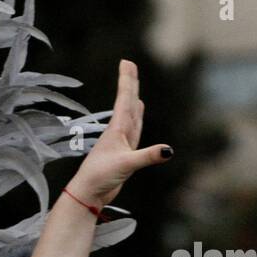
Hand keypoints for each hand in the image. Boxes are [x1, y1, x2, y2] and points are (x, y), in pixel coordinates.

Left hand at [67, 60, 171, 208]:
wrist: (88, 195)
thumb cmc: (100, 177)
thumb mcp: (126, 165)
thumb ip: (147, 156)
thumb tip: (168, 151)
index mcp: (117, 130)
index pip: (124, 100)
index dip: (127, 81)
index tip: (126, 62)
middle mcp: (118, 133)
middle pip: (127, 103)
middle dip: (129, 84)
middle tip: (129, 65)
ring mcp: (121, 144)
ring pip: (130, 117)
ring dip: (133, 102)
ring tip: (135, 89)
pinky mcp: (123, 155)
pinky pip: (133, 133)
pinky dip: (137, 122)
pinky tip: (137, 118)